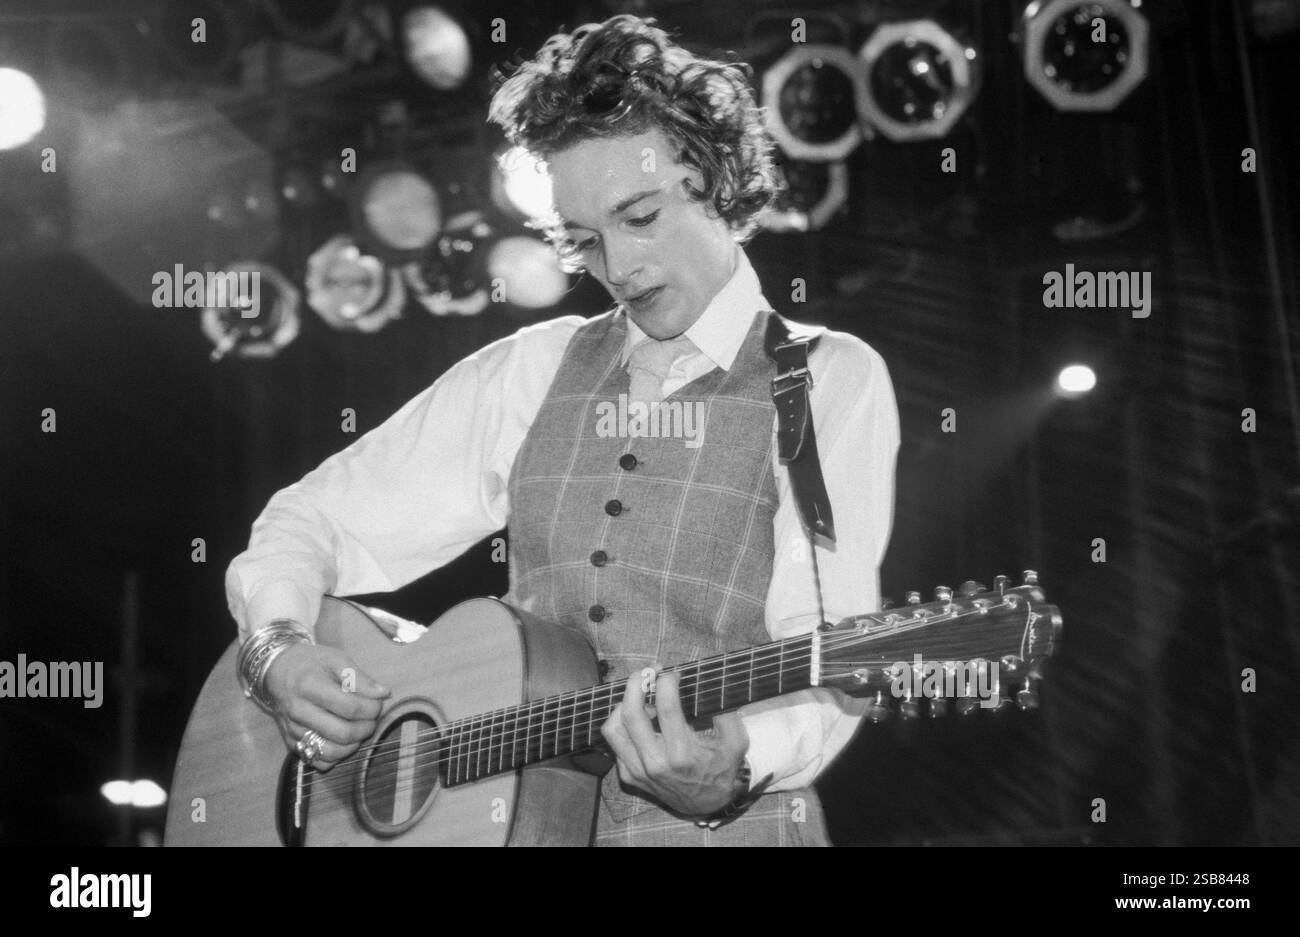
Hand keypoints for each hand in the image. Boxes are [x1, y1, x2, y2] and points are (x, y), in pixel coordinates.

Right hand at [262, 643, 389, 771]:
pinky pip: (318, 761)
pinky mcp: (291, 743)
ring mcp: (293, 730)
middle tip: (371, 717)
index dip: (372, 708)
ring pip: (331, 752)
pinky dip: (336, 756)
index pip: (350, 707)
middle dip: (367, 727)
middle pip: (343, 733)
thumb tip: (384, 693)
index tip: (378, 702)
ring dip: (354, 744)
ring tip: (359, 729)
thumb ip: (360, 677)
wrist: (278, 670)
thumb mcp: (336, 658)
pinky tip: (343, 740)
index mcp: (310, 686)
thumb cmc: (311, 663)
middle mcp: (299, 711)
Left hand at [600, 668, 747, 816]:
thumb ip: (726, 712)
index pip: (666, 707)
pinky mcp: (629, 775)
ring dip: (624, 705)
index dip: (667, 682)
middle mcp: (655, 763)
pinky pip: (615, 743)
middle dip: (636, 683)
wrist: (705, 805)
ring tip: (640, 697)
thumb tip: (712, 683)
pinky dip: (624, 725)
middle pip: (631, 713)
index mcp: (682, 754)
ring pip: (613, 728)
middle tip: (648, 672)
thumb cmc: (720, 769)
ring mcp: (638, 771)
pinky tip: (642, 720)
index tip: (673, 674)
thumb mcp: (735, 742)